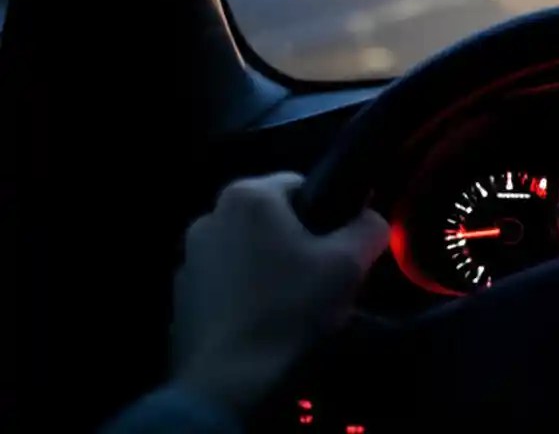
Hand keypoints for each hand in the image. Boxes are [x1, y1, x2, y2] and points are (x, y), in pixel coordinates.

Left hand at [172, 173, 388, 414]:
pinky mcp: (181, 295)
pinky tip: (263, 322)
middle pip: (272, 220)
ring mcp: (189, 258)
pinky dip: (245, 293)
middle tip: (323, 279)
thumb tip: (370, 220)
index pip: (301, 185)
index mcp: (248, 196)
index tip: (341, 248)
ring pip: (248, 251)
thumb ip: (369, 228)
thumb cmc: (291, 308)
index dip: (330, 214)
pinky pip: (226, 282)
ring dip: (269, 267)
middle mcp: (210, 215)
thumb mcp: (349, 264)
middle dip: (297, 242)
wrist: (230, 380)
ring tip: (293, 305)